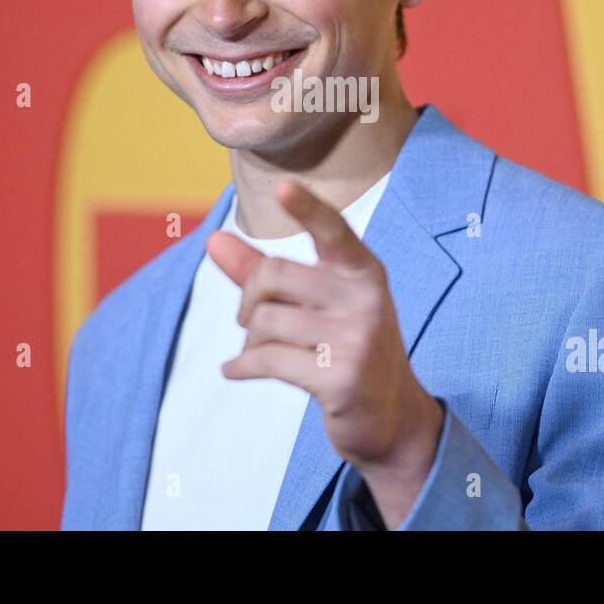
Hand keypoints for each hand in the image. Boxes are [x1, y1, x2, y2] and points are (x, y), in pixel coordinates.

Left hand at [207, 178, 444, 526]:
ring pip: (267, 322)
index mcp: (363, 270)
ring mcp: (356, 339)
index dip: (307, 208)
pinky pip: (268, 360)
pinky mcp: (340, 377)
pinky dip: (242, 366)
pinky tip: (234, 370)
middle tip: (249, 319)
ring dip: (250, 340)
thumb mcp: (315, 304)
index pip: (333, 230)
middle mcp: (365, 298)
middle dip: (248, 299)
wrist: (391, 416)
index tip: (284, 187)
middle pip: (274, 276)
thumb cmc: (345, 346)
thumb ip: (263, 272)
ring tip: (258, 352)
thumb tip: (213, 240)